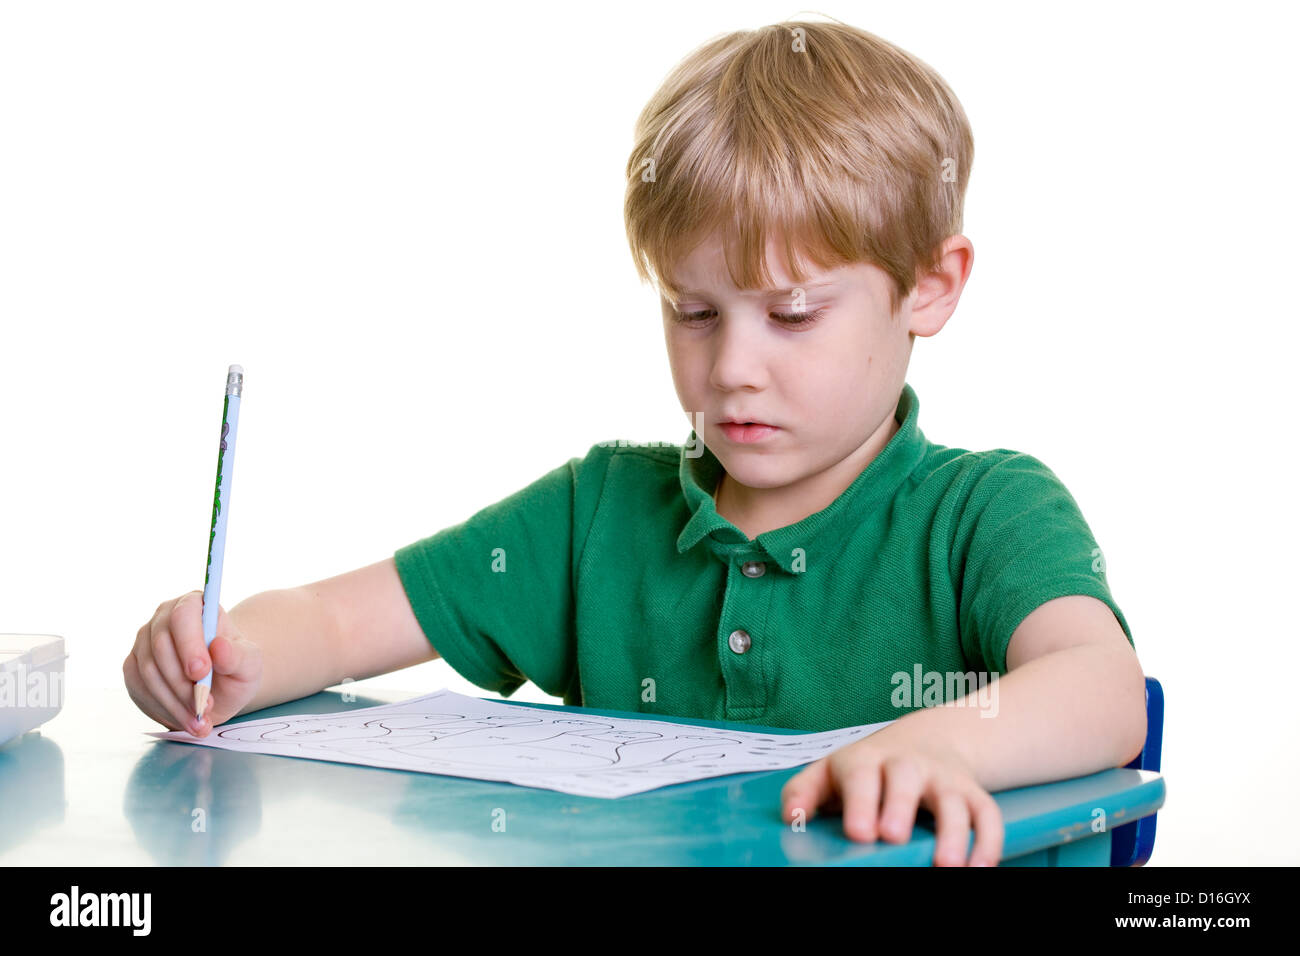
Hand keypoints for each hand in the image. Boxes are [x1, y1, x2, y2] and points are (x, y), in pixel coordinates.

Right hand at [123, 590, 262, 736]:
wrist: (221, 686)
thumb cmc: (236, 667)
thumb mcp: (249, 663)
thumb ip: (238, 656)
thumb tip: (219, 647)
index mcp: (194, 605)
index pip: (183, 615)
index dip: (189, 643)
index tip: (202, 671)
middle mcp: (163, 618)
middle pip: (161, 646)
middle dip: (183, 682)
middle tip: (206, 705)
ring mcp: (144, 642)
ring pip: (149, 671)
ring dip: (175, 701)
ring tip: (201, 719)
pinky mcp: (133, 667)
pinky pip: (140, 688)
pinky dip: (164, 709)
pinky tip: (186, 720)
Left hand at [779, 724, 1003, 865]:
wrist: (926, 741)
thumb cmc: (866, 770)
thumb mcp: (829, 773)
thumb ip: (804, 792)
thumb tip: (792, 817)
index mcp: (864, 761)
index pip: (860, 776)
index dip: (859, 802)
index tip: (859, 832)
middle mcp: (906, 766)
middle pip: (904, 779)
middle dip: (899, 807)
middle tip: (893, 837)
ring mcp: (943, 779)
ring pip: (953, 800)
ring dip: (953, 833)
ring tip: (946, 865)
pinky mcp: (972, 793)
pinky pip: (987, 814)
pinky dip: (988, 841)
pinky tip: (980, 866)